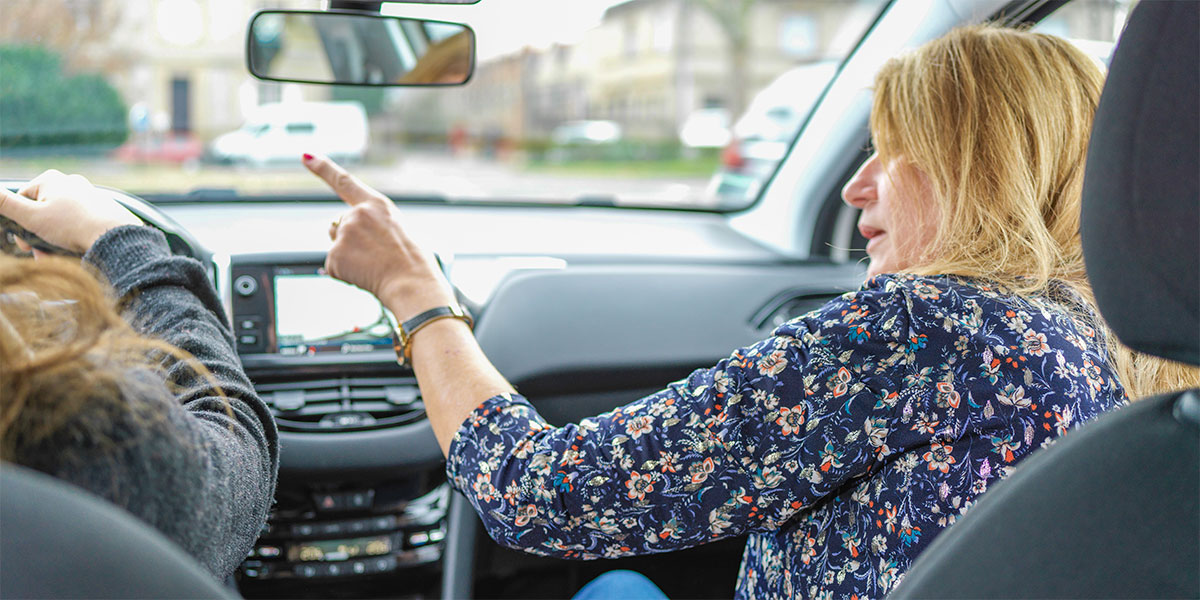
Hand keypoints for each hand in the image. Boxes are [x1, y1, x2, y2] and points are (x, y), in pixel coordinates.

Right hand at [0, 170, 142, 253]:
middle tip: (41, 256)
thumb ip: (6, 204)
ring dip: (54, 242)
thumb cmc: (74, 226)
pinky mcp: (103, 210)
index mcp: (51, 179)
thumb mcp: (31, 216)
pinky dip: (73, 239)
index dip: (20, 224)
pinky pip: (80, 224)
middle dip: (38, 237)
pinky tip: (75, 253)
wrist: (116, 238)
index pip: (22, 200)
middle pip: (42, 212)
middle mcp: (71, 183)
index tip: (25, 245)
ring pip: (61, 221)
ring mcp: (89, 196)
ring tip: (58, 258)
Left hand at [302, 154, 456, 320]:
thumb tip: (343, 234)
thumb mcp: (395, 229)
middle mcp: (357, 214)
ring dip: (348, 256)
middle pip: (339, 225)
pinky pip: (334, 266)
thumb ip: (370, 223)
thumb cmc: (410, 261)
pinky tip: (364, 275)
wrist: (412, 282)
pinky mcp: (335, 256)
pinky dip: (345, 273)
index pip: (344, 181)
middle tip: (376, 255)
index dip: (323, 168)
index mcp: (377, 204)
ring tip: (373, 265)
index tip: (306, 157)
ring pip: (336, 245)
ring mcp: (345, 234)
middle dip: (350, 240)